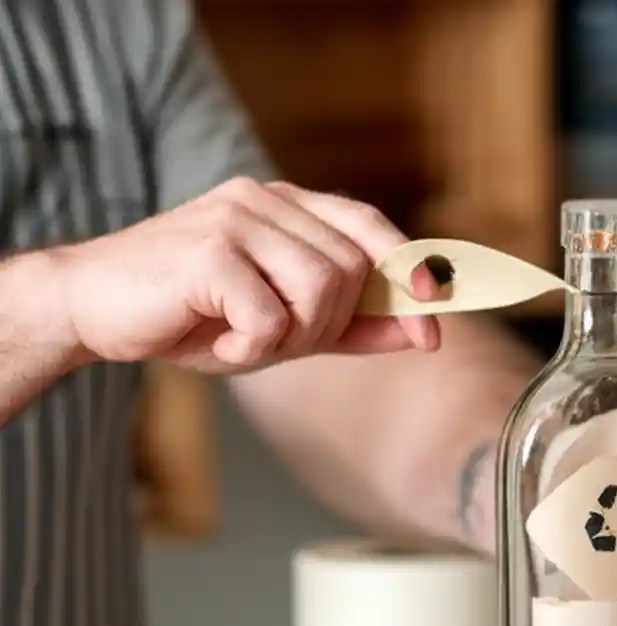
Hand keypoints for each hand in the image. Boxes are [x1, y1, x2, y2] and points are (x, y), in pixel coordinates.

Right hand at [53, 177, 438, 373]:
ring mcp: (237, 217)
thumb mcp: (286, 327)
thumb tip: (427, 333)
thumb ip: (354, 326)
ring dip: (293, 337)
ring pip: (322, 290)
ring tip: (244, 341)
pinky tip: (218, 344)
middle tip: (274, 342)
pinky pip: (272, 317)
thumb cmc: (193, 316)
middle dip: (329, 324)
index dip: (411, 266)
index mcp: (287, 206)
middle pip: (353, 268)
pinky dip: (252, 349)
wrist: (93, 310)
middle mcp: (266, 199)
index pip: (369, 225)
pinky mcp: (209, 249)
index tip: (437, 308)